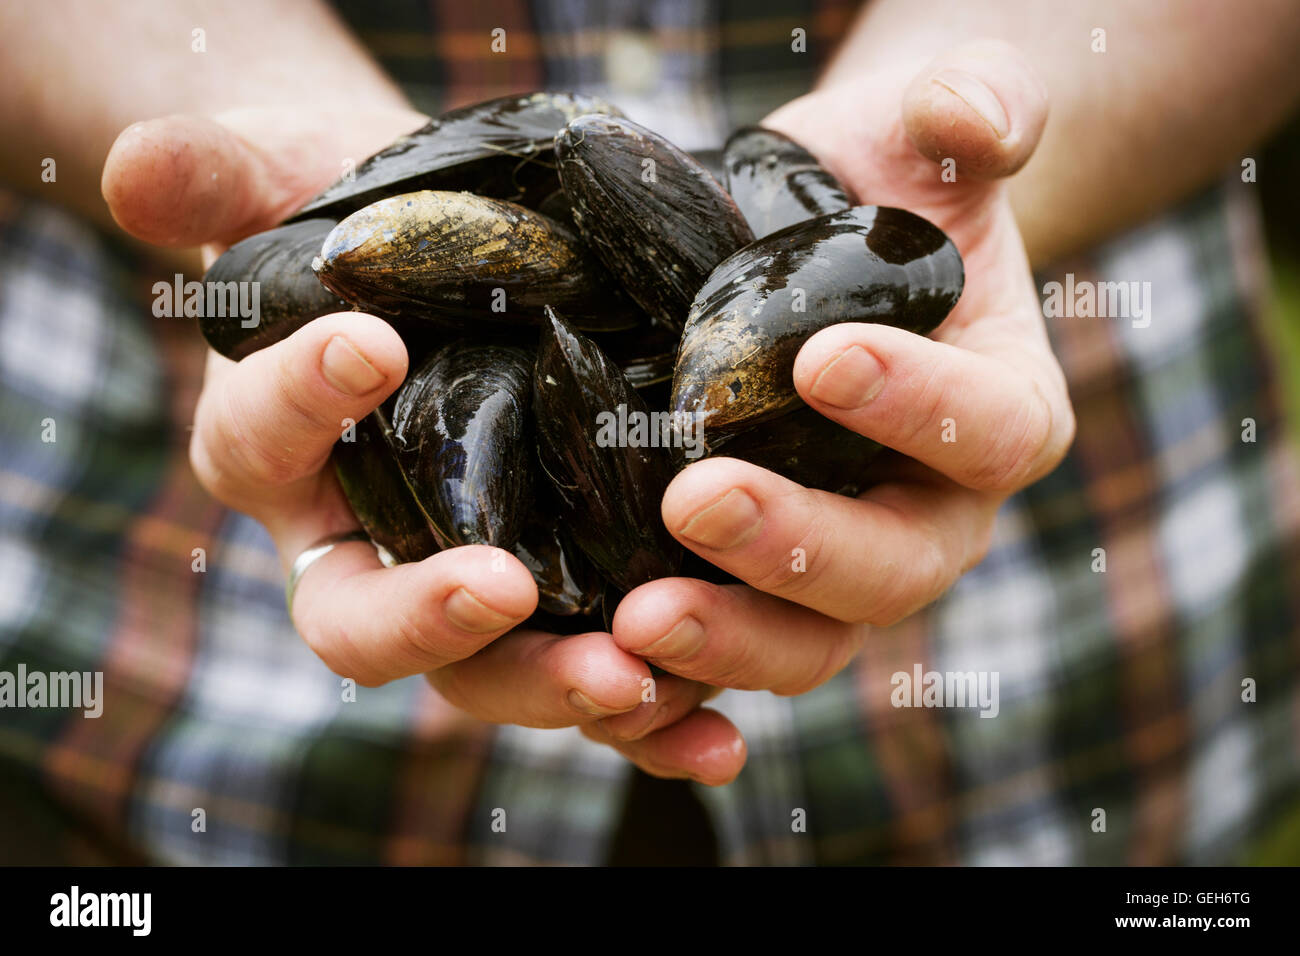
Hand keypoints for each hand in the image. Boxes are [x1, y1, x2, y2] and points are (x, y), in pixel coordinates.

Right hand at [102, 109, 744, 784]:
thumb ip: (221, 178)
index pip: (264, 442)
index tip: (368, 346)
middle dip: (434, 620)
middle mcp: (365, 544)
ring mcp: (468, 581)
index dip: (301, 401)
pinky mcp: (570, 594)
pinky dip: (652, 715)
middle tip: (503, 589)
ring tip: (636, 681)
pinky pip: (596, 671)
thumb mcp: (289, 178)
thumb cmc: (363, 222)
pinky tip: (716, 734)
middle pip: (370, 625)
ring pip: (492, 671)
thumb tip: (139, 167)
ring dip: (557, 686)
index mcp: (278, 454)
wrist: (464, 265)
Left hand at [607, 41, 1071, 723]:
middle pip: (893, 571)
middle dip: (799, 547)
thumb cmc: (874, 195)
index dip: (919, 407)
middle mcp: (930, 517)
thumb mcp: (923, 137)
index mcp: (996, 418)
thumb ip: (967, 114)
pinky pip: (723, 657)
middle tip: (696, 499)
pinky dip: (668, 683)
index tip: (824, 357)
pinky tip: (597, 669)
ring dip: (726, 641)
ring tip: (633, 619)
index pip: (985, 432)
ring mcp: (836, 567)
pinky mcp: (752, 592)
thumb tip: (975, 117)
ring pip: (805, 643)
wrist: (808, 259)